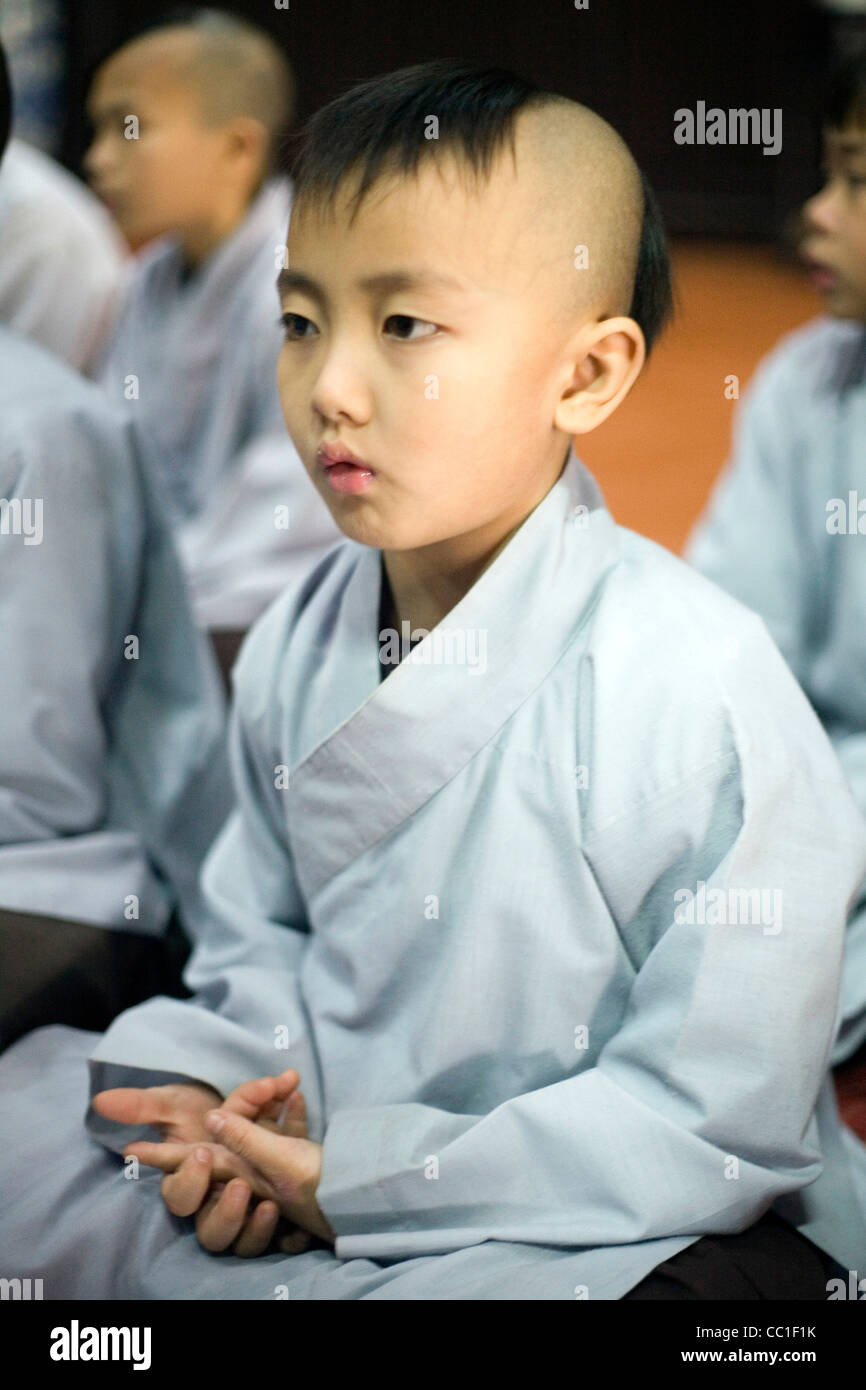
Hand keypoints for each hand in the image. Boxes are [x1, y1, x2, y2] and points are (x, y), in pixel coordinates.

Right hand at [94, 1071, 311, 1255]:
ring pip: (247, 1241)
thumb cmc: (201, 1109)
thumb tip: (100, 1102)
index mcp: (192, 1180)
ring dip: (257, 1229)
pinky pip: (286, 1235)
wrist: (255, 1103)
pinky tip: (301, 1222)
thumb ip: (142, 1105)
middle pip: (213, 1229)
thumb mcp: (175, 1102)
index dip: (189, 1180)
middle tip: (242, 1185)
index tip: (202, 1153)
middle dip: (226, 1213)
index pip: (180, 1195)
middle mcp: (218, 1197)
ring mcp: (249, 1206)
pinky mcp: (281, 1207)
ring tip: (270, 1204)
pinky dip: (293, 1231)